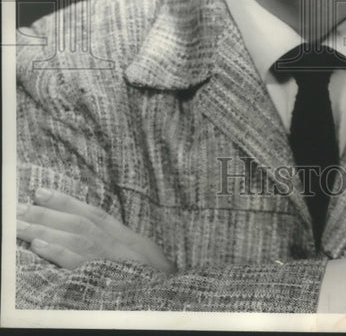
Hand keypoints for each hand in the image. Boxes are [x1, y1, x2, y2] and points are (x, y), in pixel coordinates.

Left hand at [17, 188, 173, 272]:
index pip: (93, 213)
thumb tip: (93, 237)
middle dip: (46, 212)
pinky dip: (58, 252)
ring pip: (75, 237)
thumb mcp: (145, 260)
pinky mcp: (109, 279)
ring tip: (18, 223)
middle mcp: (122, 244)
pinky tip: (38, 247)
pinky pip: (80, 263)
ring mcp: (115, 260)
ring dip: (44, 228)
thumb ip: (122, 247)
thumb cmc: (160, 285)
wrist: (178, 303)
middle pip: (79, 222)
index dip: (66, 201)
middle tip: (17, 206)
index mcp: (129, 238)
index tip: (40, 192)